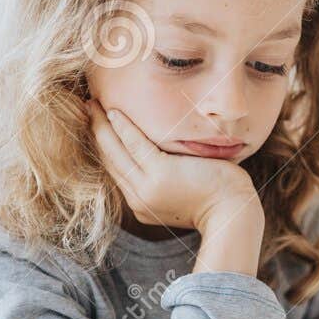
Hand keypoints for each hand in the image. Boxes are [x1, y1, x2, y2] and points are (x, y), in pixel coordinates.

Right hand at [87, 99, 257, 231]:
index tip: (94, 127)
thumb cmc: (217, 200)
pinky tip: (112, 111)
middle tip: (84, 109)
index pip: (116, 170)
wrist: (233, 214)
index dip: (102, 146)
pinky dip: (122, 127)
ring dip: (101, 125)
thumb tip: (161, 162)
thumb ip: (164, 182)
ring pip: (116, 151)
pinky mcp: (161, 174)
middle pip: (109, 159)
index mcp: (142, 204)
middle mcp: (139, 198)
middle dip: (95, 132)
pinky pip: (135, 145)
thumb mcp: (181, 195)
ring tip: (91, 104)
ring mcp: (148, 188)